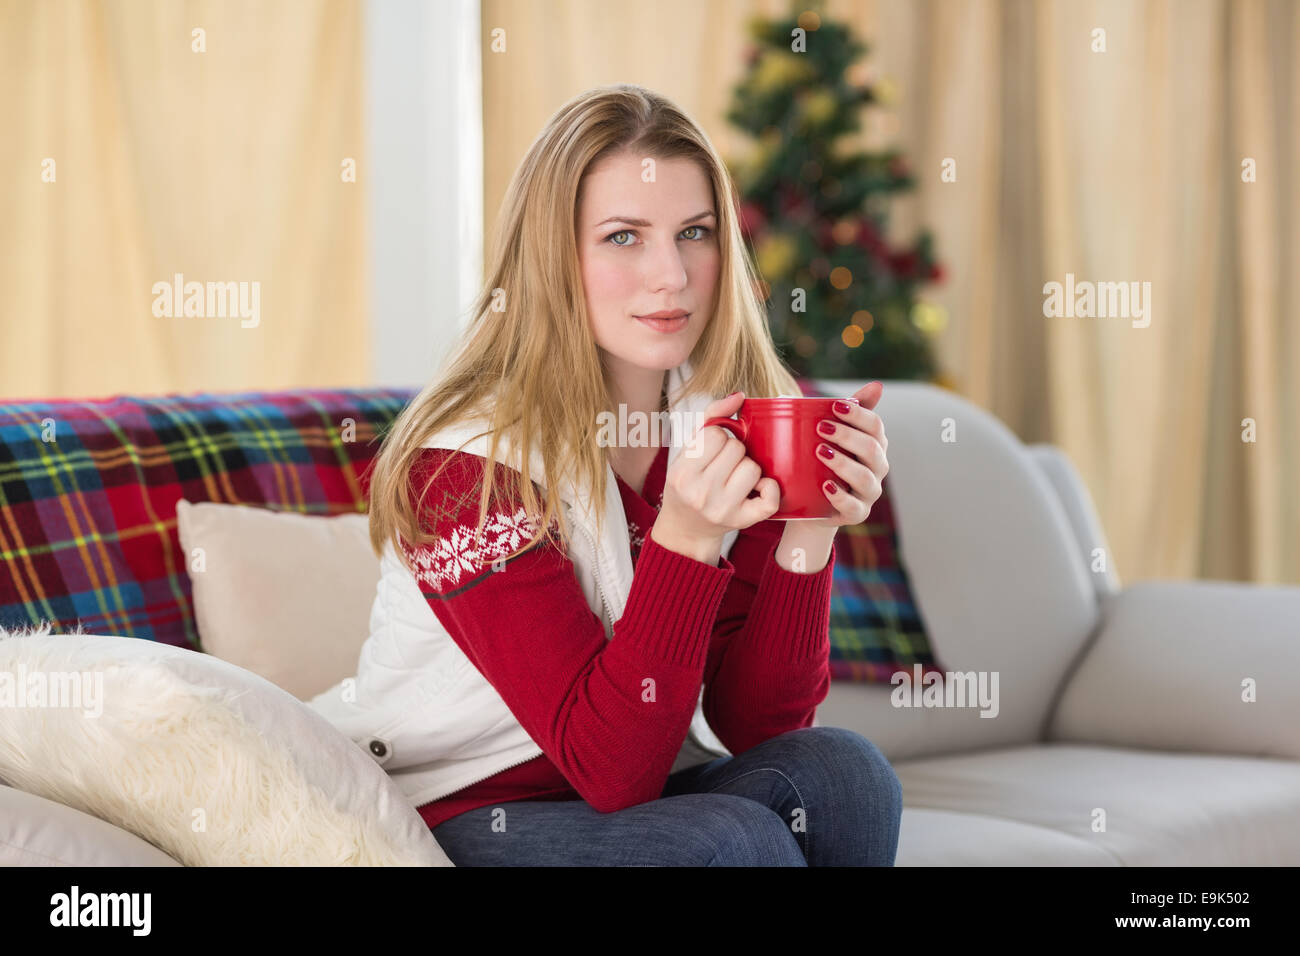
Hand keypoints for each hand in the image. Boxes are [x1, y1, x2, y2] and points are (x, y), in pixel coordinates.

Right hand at [653, 390, 781, 552]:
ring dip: (749, 469)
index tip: (712, 451)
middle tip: (724, 466)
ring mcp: (722, 510)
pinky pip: (770, 497)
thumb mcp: (689, 451)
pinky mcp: (743, 522)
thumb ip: (711, 418)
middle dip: (734, 452)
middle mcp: (700, 493)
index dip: (718, 438)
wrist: (685, 529)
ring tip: (735, 478)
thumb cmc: (689, 483)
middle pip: (737, 449)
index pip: (715, 434)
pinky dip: (769, 489)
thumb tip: (740, 396)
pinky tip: (758, 489)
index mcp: (683, 473)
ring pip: (754, 468)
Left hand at [805, 381, 888, 529]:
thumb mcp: (830, 434)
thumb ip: (848, 410)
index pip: (875, 426)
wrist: (809, 501)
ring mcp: (869, 492)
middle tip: (821, 427)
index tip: (834, 406)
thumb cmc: (821, 459)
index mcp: (874, 444)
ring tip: (820, 452)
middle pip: (871, 449)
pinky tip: (826, 486)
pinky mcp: (856, 513)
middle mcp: (877, 467)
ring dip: (843, 463)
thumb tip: (877, 385)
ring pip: (865, 477)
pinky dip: (840, 496)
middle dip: (848, 436)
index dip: (858, 414)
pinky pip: (853, 507)